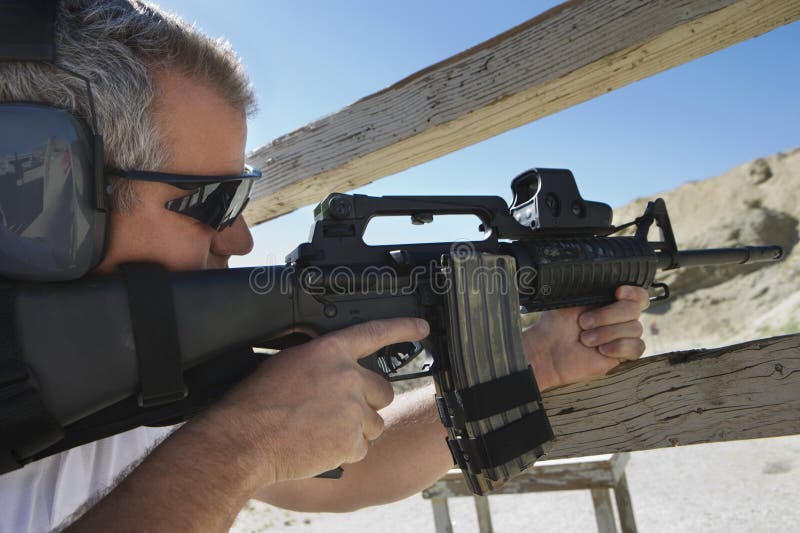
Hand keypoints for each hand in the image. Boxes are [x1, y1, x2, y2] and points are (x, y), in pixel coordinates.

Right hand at [197, 317, 428, 487]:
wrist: (244, 440)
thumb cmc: (254, 403)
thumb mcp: (286, 363)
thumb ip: (319, 362)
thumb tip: (330, 369)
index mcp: (329, 352)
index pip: (375, 332)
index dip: (402, 328)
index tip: (421, 328)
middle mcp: (347, 377)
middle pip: (382, 390)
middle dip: (366, 402)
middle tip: (338, 411)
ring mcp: (352, 410)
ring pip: (374, 423)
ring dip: (355, 429)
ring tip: (321, 430)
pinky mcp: (351, 441)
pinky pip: (361, 448)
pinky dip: (344, 451)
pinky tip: (318, 446)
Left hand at [523, 286, 648, 389]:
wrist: (549, 351)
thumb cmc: (557, 323)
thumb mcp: (570, 299)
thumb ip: (591, 288)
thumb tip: (603, 277)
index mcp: (610, 300)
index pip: (637, 294)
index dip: (633, 293)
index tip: (618, 293)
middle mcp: (619, 317)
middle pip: (635, 310)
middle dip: (608, 315)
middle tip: (583, 322)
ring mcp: (622, 335)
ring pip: (635, 329)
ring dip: (608, 333)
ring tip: (585, 339)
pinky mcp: (622, 354)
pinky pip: (637, 347)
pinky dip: (620, 347)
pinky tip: (602, 350)